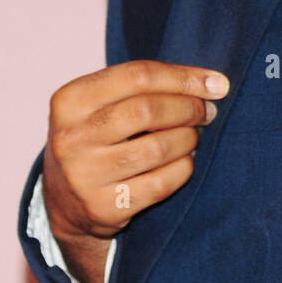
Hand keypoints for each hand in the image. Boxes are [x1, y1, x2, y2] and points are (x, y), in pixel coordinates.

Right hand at [42, 60, 229, 245]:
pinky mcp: (103, 207)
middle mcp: (71, 137)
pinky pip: (161, 184)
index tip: (217, 83)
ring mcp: (84, 175)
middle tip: (206, 112)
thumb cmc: (96, 138)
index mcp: (70, 100)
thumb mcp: (102, 104)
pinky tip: (185, 161)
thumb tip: (214, 83)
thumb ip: (145, 86)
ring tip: (193, 136)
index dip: (183, 78)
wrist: (64, 202)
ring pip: (157, 148)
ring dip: (188, 139)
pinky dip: (183, 168)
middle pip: (147, 110)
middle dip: (189, 108)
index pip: (137, 75)